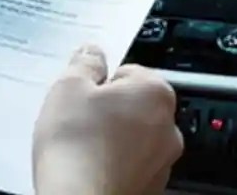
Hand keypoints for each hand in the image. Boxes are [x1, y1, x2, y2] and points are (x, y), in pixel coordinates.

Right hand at [32, 45, 182, 194]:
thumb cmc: (77, 147)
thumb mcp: (68, 87)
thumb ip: (84, 64)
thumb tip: (92, 54)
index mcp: (154, 93)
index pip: (129, 72)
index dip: (100, 81)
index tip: (83, 91)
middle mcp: (168, 127)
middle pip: (134, 105)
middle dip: (107, 109)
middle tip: (77, 118)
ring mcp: (161, 162)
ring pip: (133, 137)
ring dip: (111, 137)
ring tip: (80, 146)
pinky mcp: (150, 188)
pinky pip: (130, 165)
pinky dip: (112, 163)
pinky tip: (88, 167)